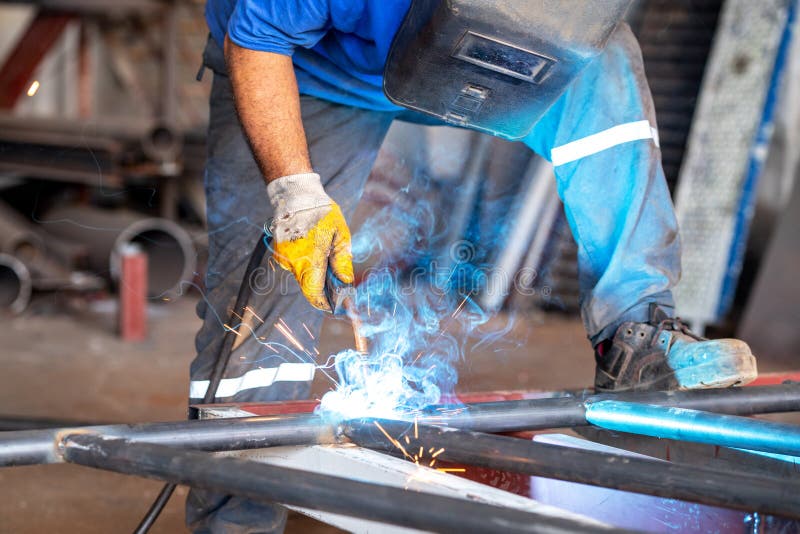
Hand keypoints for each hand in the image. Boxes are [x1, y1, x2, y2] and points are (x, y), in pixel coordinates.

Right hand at [267, 173, 353, 310]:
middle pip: (308, 286)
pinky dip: (305, 262)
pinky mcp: (279, 253)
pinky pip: (295, 265)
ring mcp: (284, 258)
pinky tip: (311, 247)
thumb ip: (342, 263)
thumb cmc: (322, 213)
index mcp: (310, 258)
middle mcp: (293, 262)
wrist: (296, 195)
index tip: (334, 305)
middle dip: (321, 288)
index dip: (324, 302)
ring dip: (314, 273)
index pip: (314, 292)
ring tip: (323, 254)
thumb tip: (346, 283)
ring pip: (301, 276)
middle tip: (335, 282)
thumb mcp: (340, 236)